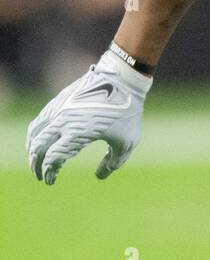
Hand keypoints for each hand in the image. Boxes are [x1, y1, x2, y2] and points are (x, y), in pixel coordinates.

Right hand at [27, 51, 152, 185]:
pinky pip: (39, 119)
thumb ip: (113, 162)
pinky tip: (40, 140)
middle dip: (35, 164)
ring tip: (35, 159)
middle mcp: (63, 121)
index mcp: (77, 133)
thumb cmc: (127, 111)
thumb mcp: (126, 142)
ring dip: (32, 148)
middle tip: (39, 175)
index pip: (53, 158)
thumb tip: (99, 176)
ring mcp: (59, 108)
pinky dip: (35, 133)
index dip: (49, 172)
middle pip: (38, 146)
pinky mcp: (59, 100)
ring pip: (34, 132)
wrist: (122, 78)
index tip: (51, 181)